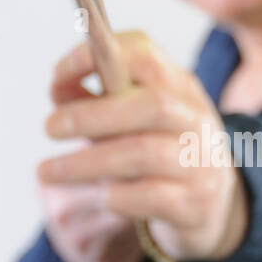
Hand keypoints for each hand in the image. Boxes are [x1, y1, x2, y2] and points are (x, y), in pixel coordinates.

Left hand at [37, 32, 249, 261]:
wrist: (215, 206)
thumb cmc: (162, 153)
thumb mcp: (135, 121)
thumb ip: (99, 101)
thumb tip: (58, 87)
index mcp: (180, 87)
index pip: (145, 54)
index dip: (98, 57)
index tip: (56, 74)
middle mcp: (197, 120)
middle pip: (152, 105)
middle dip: (92, 114)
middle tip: (49, 127)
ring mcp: (201, 163)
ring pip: (144, 154)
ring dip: (87, 162)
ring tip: (46, 172)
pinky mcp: (195, 205)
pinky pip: (150, 197)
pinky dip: (115, 195)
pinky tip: (97, 196)